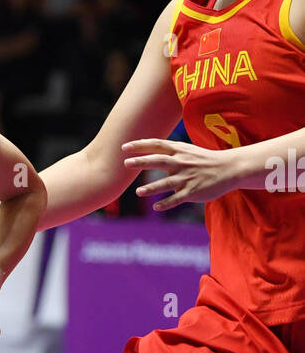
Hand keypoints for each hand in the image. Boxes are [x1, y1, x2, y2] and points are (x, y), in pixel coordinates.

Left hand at [121, 138, 240, 210]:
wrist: (229, 168)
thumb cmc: (203, 159)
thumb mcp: (186, 150)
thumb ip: (167, 150)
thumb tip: (143, 147)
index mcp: (179, 151)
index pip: (157, 145)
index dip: (140, 145)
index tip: (124, 147)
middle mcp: (181, 163)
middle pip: (159, 161)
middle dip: (142, 162)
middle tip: (126, 163)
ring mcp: (186, 178)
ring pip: (166, 183)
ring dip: (152, 188)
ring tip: (138, 192)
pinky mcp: (192, 191)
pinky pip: (177, 199)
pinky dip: (166, 204)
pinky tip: (156, 208)